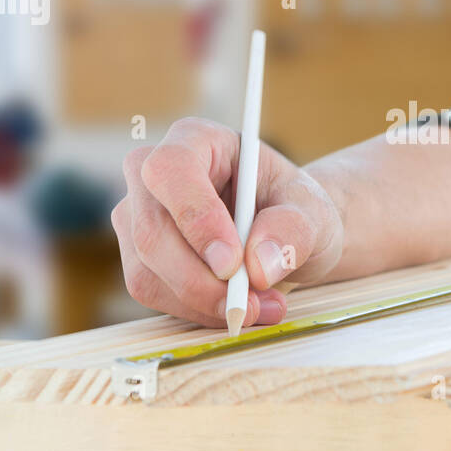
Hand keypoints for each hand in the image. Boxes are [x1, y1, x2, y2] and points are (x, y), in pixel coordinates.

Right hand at [111, 117, 343, 327]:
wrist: (286, 235)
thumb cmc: (295, 210)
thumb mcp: (313, 211)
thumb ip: (293, 229)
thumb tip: (258, 265)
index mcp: (196, 139)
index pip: (171, 169)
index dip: (195, 217)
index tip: (232, 263)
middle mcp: (154, 174)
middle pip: (152, 232)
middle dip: (201, 281)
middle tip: (253, 304)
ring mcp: (138, 217)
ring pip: (147, 272)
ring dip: (205, 302)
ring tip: (262, 307)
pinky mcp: (139, 257)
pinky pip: (154, 293)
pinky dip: (198, 311)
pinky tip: (239, 308)